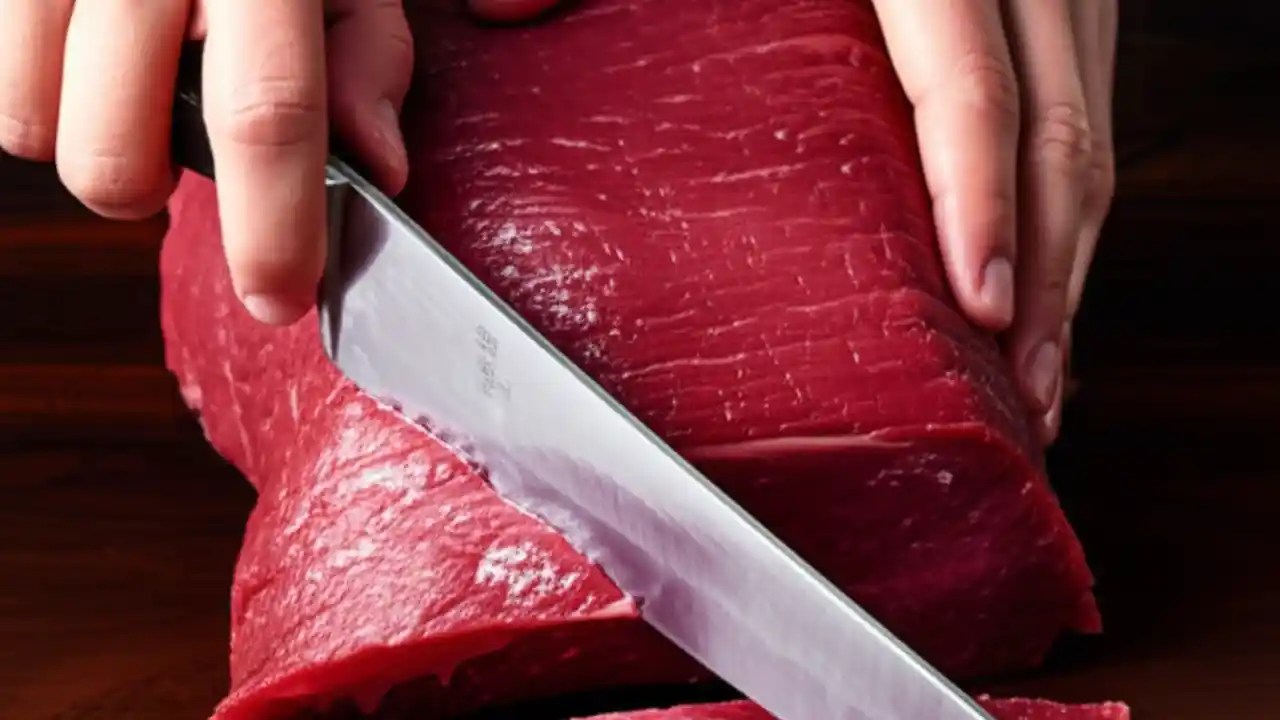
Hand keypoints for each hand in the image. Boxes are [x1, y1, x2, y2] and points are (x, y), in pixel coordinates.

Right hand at [0, 0, 557, 326]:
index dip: (272, 224)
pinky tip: (94, 58)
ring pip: (30, 125)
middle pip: (112, 147)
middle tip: (181, 172)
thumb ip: (371, 60)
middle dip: (148, 199)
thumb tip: (379, 172)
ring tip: (137, 90)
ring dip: (91, 145)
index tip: (281, 296)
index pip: (267, 112)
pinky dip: (41, 95)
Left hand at [871, 0, 1117, 443]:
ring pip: (1092, 138)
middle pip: (1062, 138)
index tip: (981, 308)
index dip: (982, 204)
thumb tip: (506, 8)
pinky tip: (1040, 281)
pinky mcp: (1064, 4)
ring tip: (1043, 374)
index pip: (972, 91)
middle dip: (1049, 283)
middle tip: (1029, 400)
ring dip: (1071, 268)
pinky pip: (1085, 117)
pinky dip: (1066, 213)